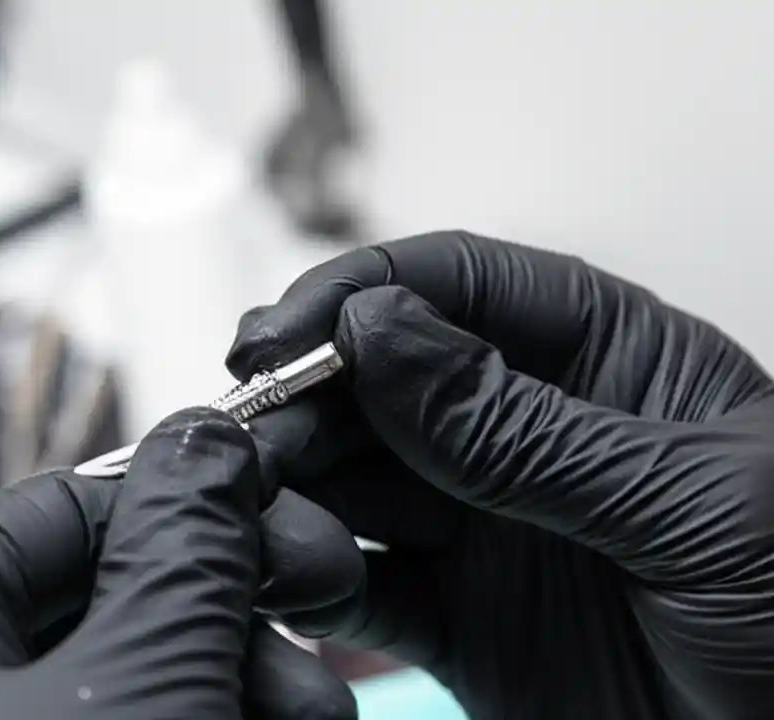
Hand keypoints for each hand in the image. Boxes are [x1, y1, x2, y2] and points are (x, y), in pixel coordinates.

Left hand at [0, 408, 361, 718]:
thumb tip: (204, 435)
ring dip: (234, 686)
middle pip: (97, 606)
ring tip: (324, 716)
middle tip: (329, 627)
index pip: (52, 515)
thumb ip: (179, 556)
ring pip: (119, 684)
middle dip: (226, 615)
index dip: (176, 503)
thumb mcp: (140, 690)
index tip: (276, 503)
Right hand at [227, 231, 773, 717]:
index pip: (463, 284)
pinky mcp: (460, 624)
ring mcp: (489, 527)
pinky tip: (293, 583)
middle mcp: (532, 433)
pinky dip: (311, 583)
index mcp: (609, 363)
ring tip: (259, 510)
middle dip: (309, 399)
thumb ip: (526, 427)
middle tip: (251, 436)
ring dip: (295, 488)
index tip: (283, 337)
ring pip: (355, 480)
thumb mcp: (692, 509)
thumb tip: (379, 334)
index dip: (362, 292)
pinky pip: (359, 587)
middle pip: (385, 380)